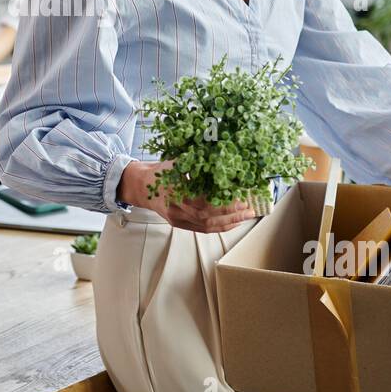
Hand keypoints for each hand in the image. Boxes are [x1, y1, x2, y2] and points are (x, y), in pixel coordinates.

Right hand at [117, 160, 256, 233]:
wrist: (140, 185)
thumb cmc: (160, 172)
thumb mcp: (178, 162)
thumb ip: (198, 164)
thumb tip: (223, 161)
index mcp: (175, 190)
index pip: (204, 201)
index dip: (224, 202)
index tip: (241, 196)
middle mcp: (176, 208)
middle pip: (208, 216)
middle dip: (232, 213)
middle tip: (250, 208)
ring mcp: (177, 218)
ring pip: (206, 225)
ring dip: (229, 222)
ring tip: (246, 216)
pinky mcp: (178, 224)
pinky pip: (201, 230)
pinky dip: (219, 227)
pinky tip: (232, 223)